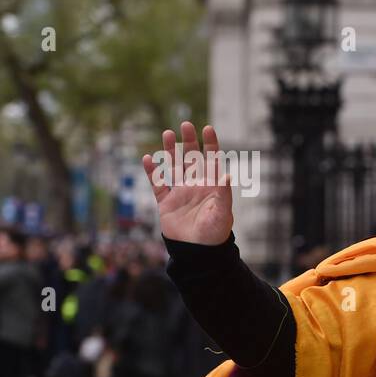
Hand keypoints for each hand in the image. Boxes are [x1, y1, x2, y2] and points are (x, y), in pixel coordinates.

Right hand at [142, 122, 233, 245]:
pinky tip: (148, 159)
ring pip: (174, 167)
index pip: (211, 160)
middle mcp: (195, 186)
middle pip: (191, 159)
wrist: (198, 252)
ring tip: (168, 133)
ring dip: (170, 151)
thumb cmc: (215, 233)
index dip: (210, 144)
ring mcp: (180, 193)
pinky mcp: (166, 203)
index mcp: (211, 186)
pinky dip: (152, 172)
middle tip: (185, 125)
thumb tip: (226, 173)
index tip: (207, 128)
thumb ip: (223, 193)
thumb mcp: (222, 212)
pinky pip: (158, 184)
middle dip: (189, 142)